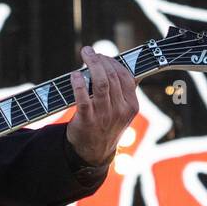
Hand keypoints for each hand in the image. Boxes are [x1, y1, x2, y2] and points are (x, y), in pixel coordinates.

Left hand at [65, 46, 138, 167]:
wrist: (93, 153)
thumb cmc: (105, 126)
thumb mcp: (121, 112)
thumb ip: (122, 92)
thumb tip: (121, 67)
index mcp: (131, 106)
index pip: (126, 77)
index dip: (113, 62)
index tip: (103, 56)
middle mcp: (120, 110)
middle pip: (113, 77)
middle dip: (101, 60)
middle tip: (90, 52)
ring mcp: (104, 115)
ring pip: (101, 84)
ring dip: (92, 65)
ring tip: (86, 54)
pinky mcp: (88, 120)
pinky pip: (83, 98)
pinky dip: (79, 84)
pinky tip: (75, 75)